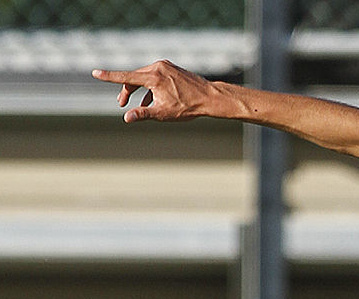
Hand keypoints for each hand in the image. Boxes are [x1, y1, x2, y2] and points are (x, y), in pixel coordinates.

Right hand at [92, 60, 217, 123]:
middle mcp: (158, 67)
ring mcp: (165, 66)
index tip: (94, 73)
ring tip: (132, 104)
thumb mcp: (163, 113)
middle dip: (126, 91)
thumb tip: (127, 118)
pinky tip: (149, 101)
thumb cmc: (188, 107)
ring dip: (138, 90)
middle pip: (135, 77)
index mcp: (153, 77)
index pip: (126, 77)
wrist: (210, 98)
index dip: (109, 77)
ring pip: (144, 77)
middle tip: (120, 103)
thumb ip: (143, 114)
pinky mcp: (171, 68)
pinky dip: (149, 88)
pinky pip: (155, 77)